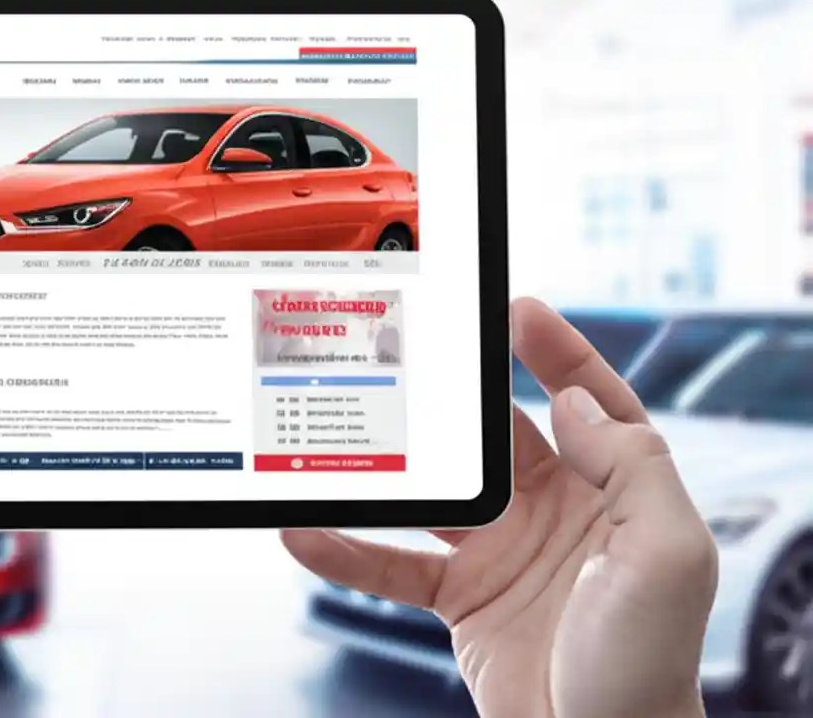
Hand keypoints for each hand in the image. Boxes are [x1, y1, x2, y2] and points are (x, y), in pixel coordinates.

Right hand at [283, 298, 718, 717]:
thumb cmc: (647, 662)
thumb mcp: (667, 553)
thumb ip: (630, 465)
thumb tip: (573, 401)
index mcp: (613, 493)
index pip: (588, 403)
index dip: (557, 353)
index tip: (515, 311)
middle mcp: (556, 513)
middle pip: (496, 434)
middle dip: (455, 397)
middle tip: (409, 359)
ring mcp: (503, 552)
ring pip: (432, 495)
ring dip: (385, 469)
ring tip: (339, 436)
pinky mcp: (461, 597)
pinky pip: (393, 563)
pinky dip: (346, 550)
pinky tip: (307, 531)